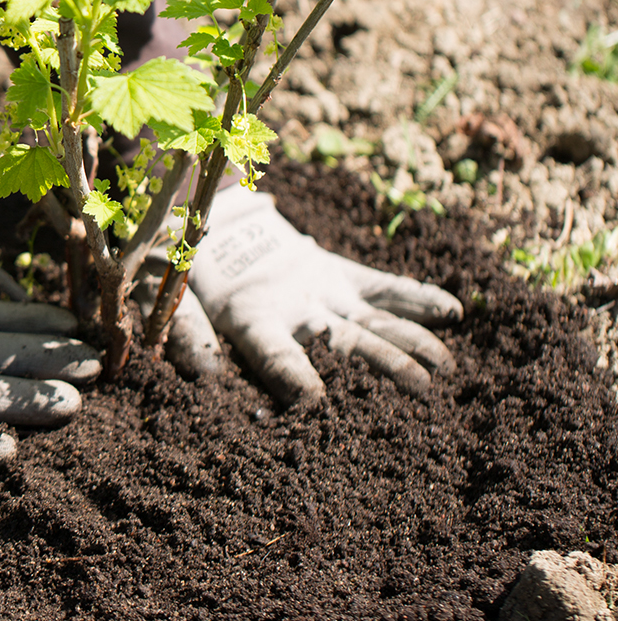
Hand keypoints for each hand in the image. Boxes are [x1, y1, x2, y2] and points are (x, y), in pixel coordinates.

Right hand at [140, 185, 462, 402]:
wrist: (206, 220)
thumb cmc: (180, 258)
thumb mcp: (170, 283)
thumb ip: (186, 325)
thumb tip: (203, 374)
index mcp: (249, 323)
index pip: (272, 354)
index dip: (292, 375)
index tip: (316, 400)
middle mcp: (293, 320)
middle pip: (340, 347)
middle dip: (380, 367)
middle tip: (421, 390)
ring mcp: (319, 297)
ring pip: (368, 323)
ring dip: (406, 341)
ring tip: (445, 364)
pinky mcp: (336, 275)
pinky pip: (380, 288)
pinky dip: (413, 297)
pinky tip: (451, 311)